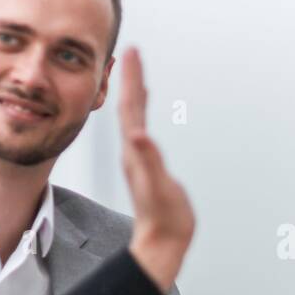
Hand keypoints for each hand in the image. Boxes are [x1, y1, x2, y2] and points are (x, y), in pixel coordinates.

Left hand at [119, 47, 194, 291]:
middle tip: (132, 51)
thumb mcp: (160, 189)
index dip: (133, 79)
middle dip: (132, 77)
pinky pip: (141, 131)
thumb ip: (149, 161)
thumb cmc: (164, 220)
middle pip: (130, 107)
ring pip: (133, 117)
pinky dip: (143, 115)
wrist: (161, 243)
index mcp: (136, 152)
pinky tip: (143, 113)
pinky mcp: (147, 166)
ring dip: (134, 92)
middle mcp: (134, 152)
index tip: (132, 52)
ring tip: (135, 72)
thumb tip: (139, 135)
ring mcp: (139, 158)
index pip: (131, 108)